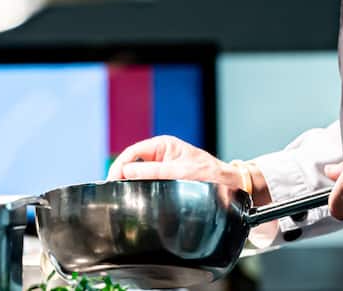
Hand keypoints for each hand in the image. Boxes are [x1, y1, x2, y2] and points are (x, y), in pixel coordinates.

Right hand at [107, 136, 260, 198]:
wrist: (230, 186)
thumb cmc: (211, 175)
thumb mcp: (181, 172)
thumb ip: (153, 171)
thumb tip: (127, 171)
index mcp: (163, 145)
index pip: (132, 153)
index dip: (120, 167)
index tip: (112, 181)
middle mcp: (161, 155)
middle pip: (132, 164)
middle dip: (122, 176)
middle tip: (114, 191)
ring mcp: (163, 168)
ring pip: (138, 176)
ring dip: (130, 184)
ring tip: (122, 195)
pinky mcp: (166, 181)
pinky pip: (147, 184)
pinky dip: (139, 190)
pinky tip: (135, 198)